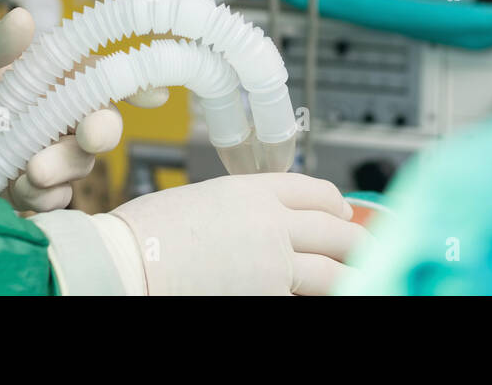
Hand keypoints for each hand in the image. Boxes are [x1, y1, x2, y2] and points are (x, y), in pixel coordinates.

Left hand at [0, 7, 165, 210]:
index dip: (136, 82)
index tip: (154, 95)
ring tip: (27, 172)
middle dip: (102, 130)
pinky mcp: (37, 190)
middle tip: (88, 135)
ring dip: (62, 168)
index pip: (102, 74)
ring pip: (82, 163)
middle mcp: (61, 115)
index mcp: (54, 77)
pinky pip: (58, 198)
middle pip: (103, 123)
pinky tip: (18, 191)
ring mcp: (52, 154)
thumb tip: (23, 18)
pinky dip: (44, 196)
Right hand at [104, 173, 366, 293]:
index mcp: (253, 190)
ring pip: (332, 273)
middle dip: (355, 242)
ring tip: (361, 281)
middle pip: (335, 231)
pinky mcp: (267, 298)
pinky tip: (311, 299)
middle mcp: (272, 223)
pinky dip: (309, 300)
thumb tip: (258, 227)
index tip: (343, 213)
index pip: (313, 192)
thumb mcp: (202, 203)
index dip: (334, 204)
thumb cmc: (145, 235)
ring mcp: (274, 264)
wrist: (125, 263)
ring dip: (349, 277)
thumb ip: (240, 212)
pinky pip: (301, 300)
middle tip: (365, 251)